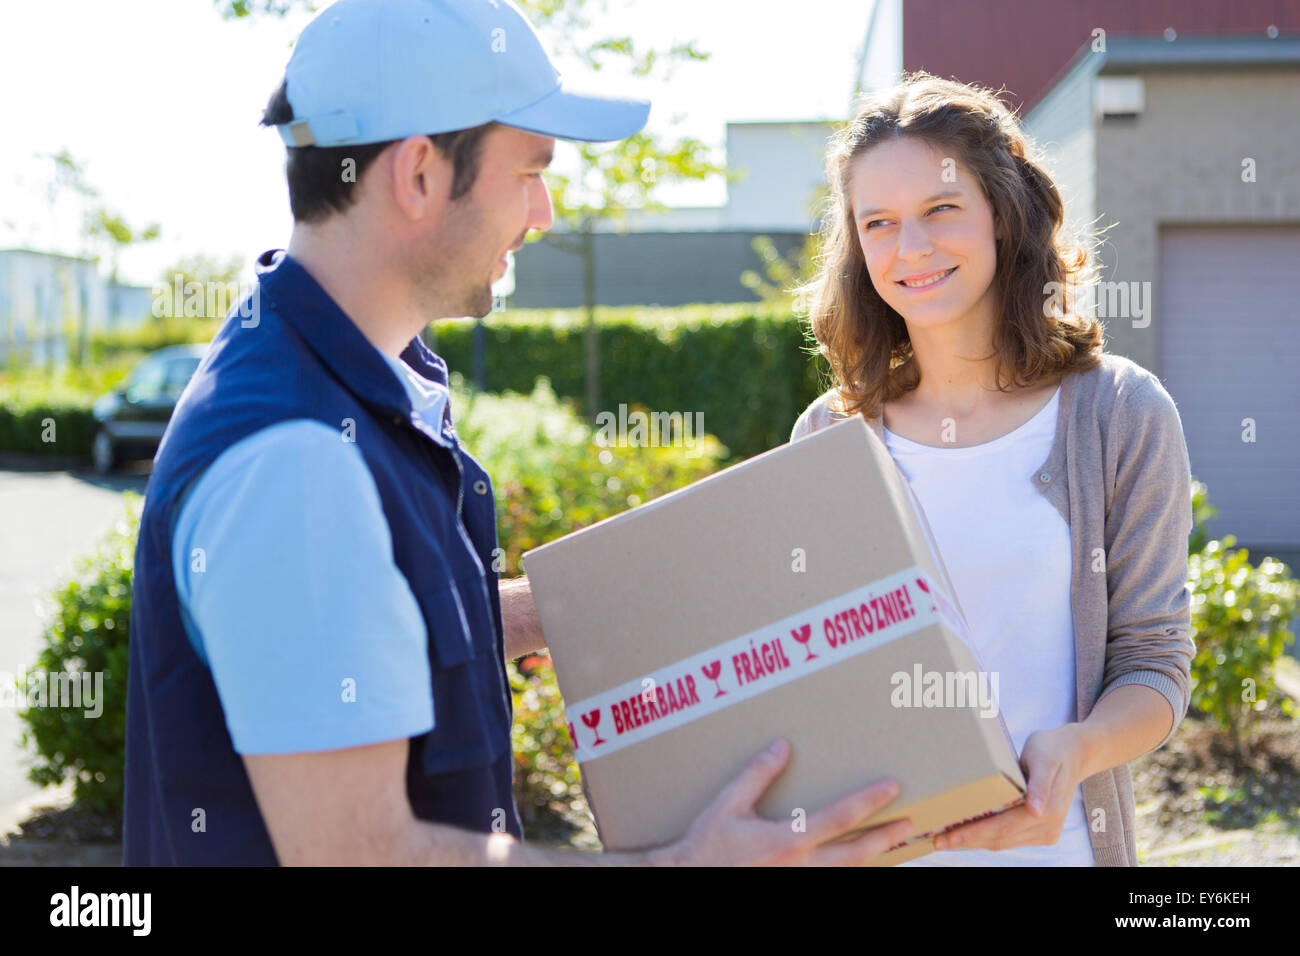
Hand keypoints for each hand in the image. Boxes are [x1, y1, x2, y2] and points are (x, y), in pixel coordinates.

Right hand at [661, 738, 913, 865]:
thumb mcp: (729, 804)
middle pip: (857, 853)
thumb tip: (782, 746)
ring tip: (890, 841)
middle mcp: (801, 866)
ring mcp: (799, 881)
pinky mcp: (792, 885)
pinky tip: (853, 859)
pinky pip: (828, 878)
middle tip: (910, 823)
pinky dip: (847, 868)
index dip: (870, 802)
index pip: (840, 817)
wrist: (690, 878)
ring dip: (872, 856)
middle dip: (886, 837)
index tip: (893, 788)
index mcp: (788, 840)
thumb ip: (757, 774)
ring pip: (847, 871)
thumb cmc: (708, 845)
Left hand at [932, 723, 1087, 851]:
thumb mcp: (1044, 758)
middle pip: (1000, 839)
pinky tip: (966, 833)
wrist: (1075, 753)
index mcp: (1047, 809)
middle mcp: (1047, 826)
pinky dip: (986, 837)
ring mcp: (1046, 832)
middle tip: (936, 840)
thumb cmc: (1052, 749)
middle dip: (967, 841)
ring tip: (945, 838)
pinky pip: (1009, 839)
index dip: (974, 834)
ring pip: (1002, 842)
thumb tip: (1036, 811)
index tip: (949, 836)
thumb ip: (1039, 784)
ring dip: (974, 842)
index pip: (1003, 827)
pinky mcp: (1041, 832)